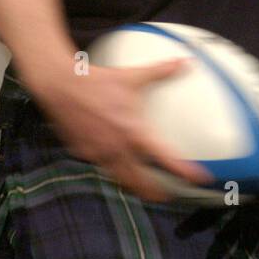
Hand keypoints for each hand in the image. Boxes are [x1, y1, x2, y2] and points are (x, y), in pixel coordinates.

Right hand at [30, 58, 211, 202]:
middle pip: (141, 182)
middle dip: (155, 193)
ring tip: (142, 190)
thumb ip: (160, 71)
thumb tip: (185, 61)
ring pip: (119, 178)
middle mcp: (118, 149)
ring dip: (133, 187)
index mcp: (133, 133)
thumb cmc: (96, 80)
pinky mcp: (83, 152)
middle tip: (167, 196)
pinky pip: (100, 165)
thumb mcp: (131, 75)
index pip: (165, 160)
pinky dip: (111, 168)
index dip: (184, 172)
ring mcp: (98, 153)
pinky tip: (115, 165)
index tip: (200, 179)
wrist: (59, 85)